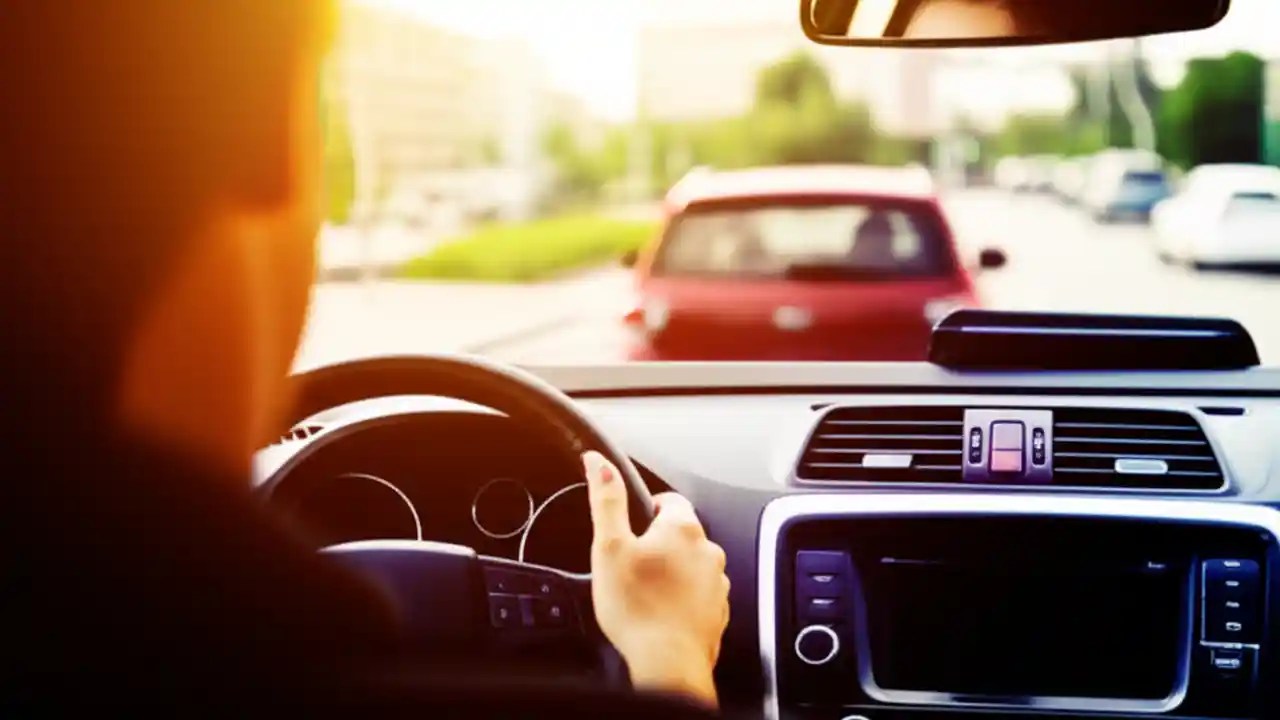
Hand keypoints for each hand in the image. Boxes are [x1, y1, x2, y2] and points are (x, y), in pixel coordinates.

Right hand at [582, 451, 729, 708]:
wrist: (668, 664)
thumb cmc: (637, 609)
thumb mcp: (609, 547)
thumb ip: (606, 500)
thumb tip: (599, 463)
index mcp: (682, 528)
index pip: (669, 500)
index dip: (647, 510)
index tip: (632, 526)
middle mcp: (708, 550)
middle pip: (681, 533)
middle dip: (659, 544)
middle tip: (632, 565)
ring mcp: (717, 582)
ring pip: (692, 565)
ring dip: (673, 572)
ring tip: (646, 593)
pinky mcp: (719, 611)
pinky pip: (700, 595)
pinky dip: (683, 599)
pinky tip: (661, 613)